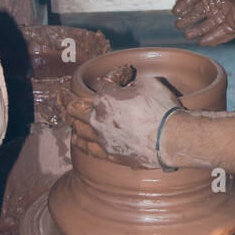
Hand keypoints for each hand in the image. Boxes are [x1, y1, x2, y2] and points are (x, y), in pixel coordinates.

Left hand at [66, 75, 180, 166]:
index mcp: (105, 98)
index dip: (102, 80)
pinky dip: (80, 142)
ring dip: (71, 122)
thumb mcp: (148, 84)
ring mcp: (102, 139)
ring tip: (66, 117)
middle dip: (67, 101)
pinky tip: (76, 139)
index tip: (108, 79)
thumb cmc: (162, 109)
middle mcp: (97, 119)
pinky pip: (88, 149)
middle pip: (74, 109)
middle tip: (61, 97)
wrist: (172, 139)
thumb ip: (132, 82)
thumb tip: (128, 84)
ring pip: (77, 130)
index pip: (98, 86)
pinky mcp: (110, 155)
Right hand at [172, 0, 234, 45]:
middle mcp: (219, 1)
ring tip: (187, 35)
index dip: (184, 4)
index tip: (175, 12)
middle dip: (189, 19)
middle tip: (178, 25)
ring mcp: (227, 13)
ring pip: (209, 24)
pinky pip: (221, 32)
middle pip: (201, 12)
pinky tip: (201, 42)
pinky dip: (212, 37)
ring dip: (198, 30)